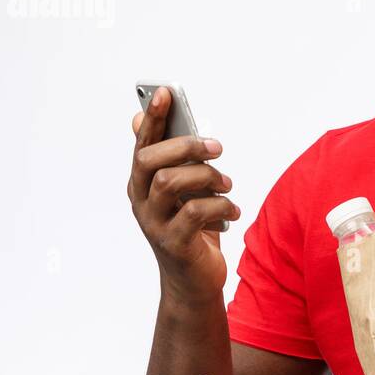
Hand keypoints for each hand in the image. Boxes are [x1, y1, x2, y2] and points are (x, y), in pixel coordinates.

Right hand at [127, 86, 239, 303]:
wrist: (193, 282)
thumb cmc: (190, 230)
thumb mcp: (181, 191)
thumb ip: (168, 157)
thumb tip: (141, 115)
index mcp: (141, 184)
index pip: (143, 144)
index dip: (154, 118)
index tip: (166, 91)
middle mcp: (141, 201)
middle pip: (151, 160)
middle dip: (186, 146)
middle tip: (217, 148)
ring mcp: (154, 224)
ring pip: (172, 182)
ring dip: (207, 177)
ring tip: (227, 185)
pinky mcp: (173, 244)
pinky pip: (195, 213)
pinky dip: (220, 206)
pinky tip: (232, 211)